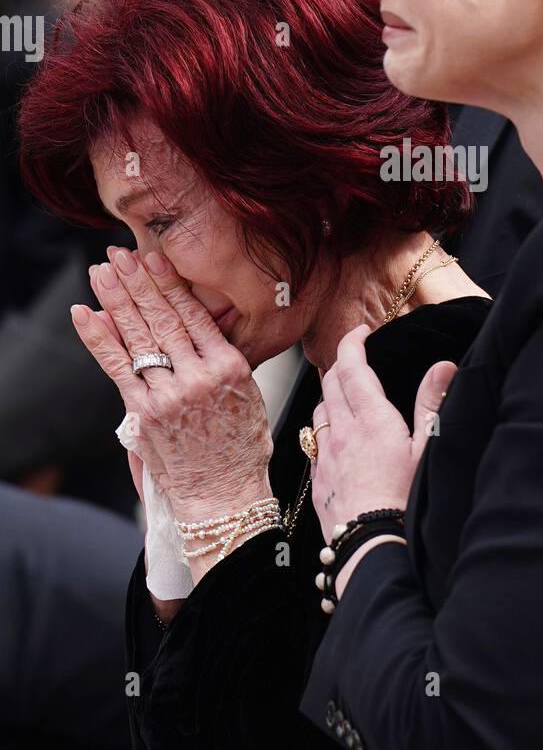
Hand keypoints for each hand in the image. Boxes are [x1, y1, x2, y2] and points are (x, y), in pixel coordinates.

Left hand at [73, 247, 273, 520]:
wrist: (226, 494)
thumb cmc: (240, 446)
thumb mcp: (248, 393)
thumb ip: (222, 358)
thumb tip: (200, 325)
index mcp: (229, 367)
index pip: (193, 314)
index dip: (169, 284)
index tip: (153, 258)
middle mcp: (199, 376)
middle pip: (161, 318)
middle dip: (137, 282)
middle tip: (120, 255)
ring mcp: (169, 395)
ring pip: (139, 336)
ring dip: (116, 299)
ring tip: (102, 272)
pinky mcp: (144, 414)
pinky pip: (117, 367)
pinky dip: (99, 338)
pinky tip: (86, 314)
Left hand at [311, 323, 457, 535]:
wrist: (372, 550)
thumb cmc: (405, 504)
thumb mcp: (428, 451)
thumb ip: (433, 404)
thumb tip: (443, 367)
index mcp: (372, 420)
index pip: (351, 366)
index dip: (352, 342)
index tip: (360, 332)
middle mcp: (342, 433)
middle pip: (330, 383)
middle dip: (342, 365)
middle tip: (357, 360)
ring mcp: (324, 457)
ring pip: (318, 411)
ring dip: (330, 396)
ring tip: (347, 398)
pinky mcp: (317, 480)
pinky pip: (314, 442)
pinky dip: (324, 429)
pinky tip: (339, 441)